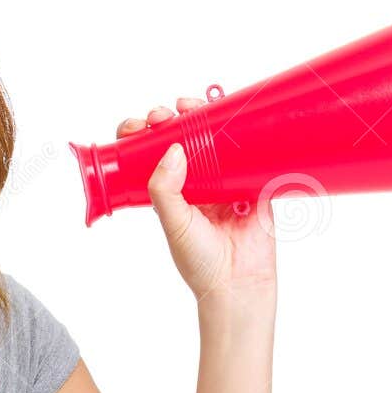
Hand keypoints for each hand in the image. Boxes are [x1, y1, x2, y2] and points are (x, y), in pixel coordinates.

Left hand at [119, 97, 277, 305]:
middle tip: (164, 116)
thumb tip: (171, 149)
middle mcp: (196, 183)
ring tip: (191, 108)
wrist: (239, 285)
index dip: (142, 137)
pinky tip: (230, 116)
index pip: (149, 156)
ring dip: (202, 118)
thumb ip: (166, 189)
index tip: (138, 127)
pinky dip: (241, 131)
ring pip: (212, 139)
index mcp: (170, 193)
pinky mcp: (252, 184)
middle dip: (170, 121)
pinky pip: (248, 152)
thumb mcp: (172, 224)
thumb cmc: (200, 263)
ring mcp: (225, 181)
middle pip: (180, 139)